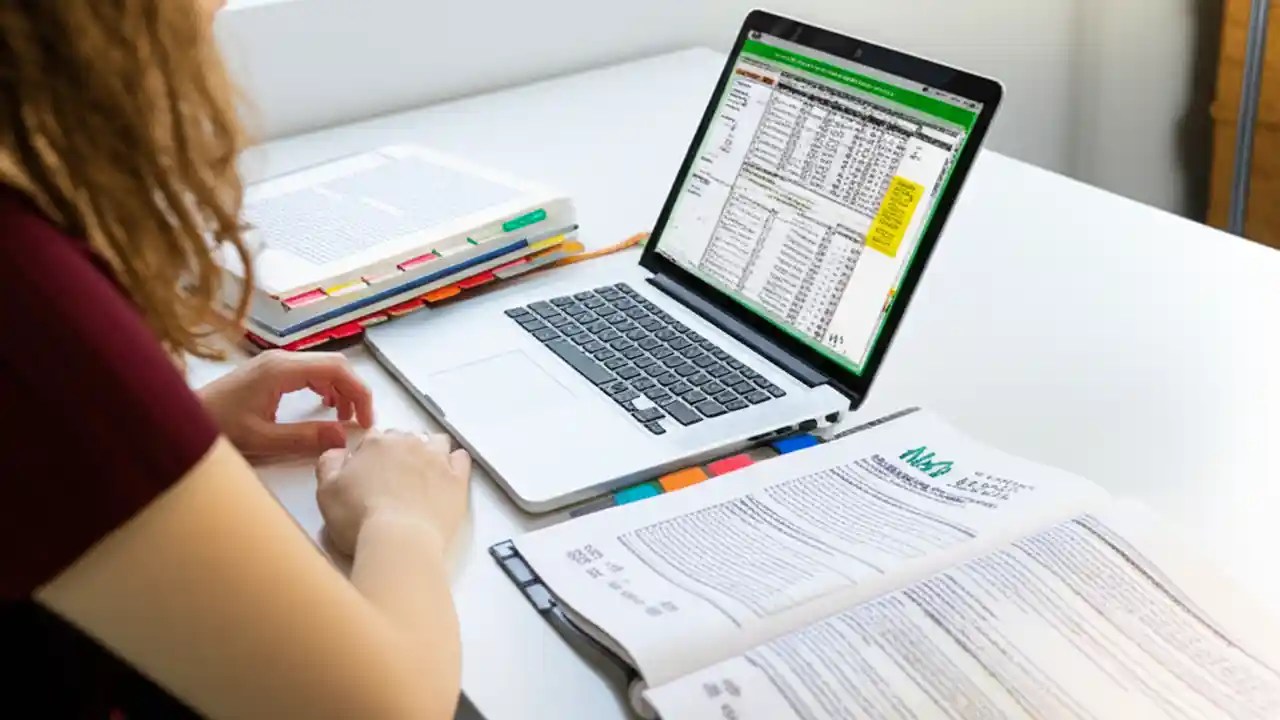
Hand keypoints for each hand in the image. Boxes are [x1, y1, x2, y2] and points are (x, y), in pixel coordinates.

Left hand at [199, 350, 373, 460]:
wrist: (181, 419)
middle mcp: (282, 359)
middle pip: (335, 364)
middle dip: (354, 391)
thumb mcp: (263, 439)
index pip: (337, 369)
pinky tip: (324, 408)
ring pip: (324, 367)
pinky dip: (325, 388)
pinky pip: (310, 372)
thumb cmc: (218, 428)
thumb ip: (305, 438)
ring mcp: (276, 362)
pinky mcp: (271, 370)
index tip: (365, 422)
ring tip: (343, 419)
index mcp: (281, 369)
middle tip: (359, 422)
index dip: (359, 393)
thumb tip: (343, 437)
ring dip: (341, 390)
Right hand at [316, 431, 470, 556]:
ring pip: (435, 441)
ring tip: (422, 474)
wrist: (400, 539)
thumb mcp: (326, 491)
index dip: (370, 455)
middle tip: (393, 479)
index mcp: (376, 443)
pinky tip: (447, 476)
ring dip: (428, 451)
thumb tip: (338, 452)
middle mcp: (408, 442)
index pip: (373, 438)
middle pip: (403, 438)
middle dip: (398, 453)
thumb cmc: (358, 517)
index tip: (368, 474)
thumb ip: (329, 464)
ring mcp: (436, 458)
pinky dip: (454, 462)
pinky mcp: (457, 478)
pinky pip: (461, 458)